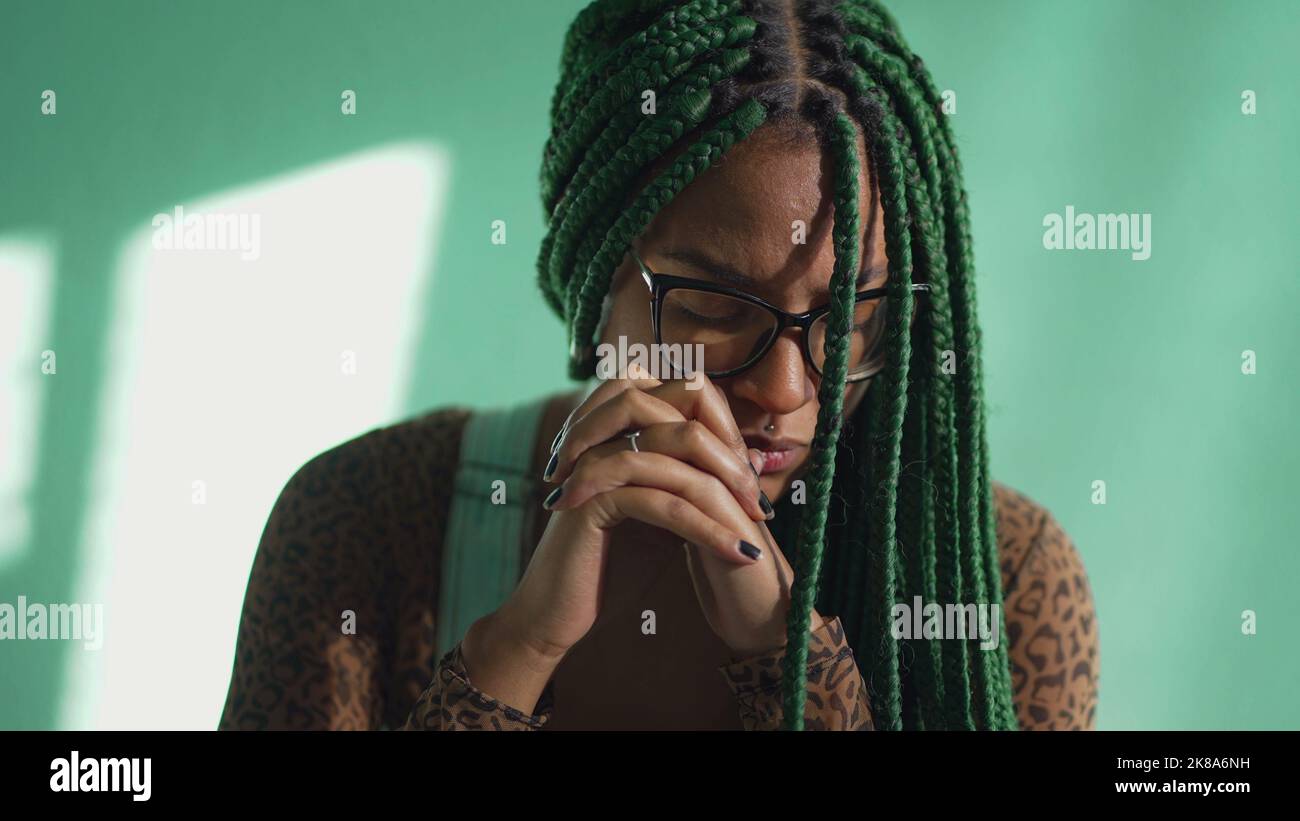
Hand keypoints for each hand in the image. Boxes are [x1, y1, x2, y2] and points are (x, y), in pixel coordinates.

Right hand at [461, 367, 818, 712]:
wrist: (559, 611)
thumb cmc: (612, 562)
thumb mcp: (665, 514)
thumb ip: (698, 480)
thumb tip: (756, 456)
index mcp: (617, 429)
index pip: (681, 394)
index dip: (724, 429)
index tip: (755, 480)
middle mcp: (601, 434)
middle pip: (675, 402)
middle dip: (727, 451)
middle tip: (759, 501)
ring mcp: (592, 463)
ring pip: (670, 444)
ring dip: (722, 484)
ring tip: (755, 522)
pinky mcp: (589, 501)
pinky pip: (659, 501)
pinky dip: (705, 526)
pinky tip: (734, 552)